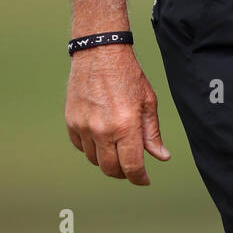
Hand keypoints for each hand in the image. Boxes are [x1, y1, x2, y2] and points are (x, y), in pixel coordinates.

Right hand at [65, 45, 169, 184]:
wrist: (99, 52)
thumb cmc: (127, 74)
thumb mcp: (148, 101)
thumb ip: (152, 132)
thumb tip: (161, 156)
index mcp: (125, 125)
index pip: (132, 166)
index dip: (139, 178)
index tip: (144, 179)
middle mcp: (102, 130)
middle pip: (111, 169)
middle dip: (124, 172)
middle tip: (131, 166)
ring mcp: (84, 126)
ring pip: (94, 160)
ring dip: (107, 160)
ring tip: (117, 147)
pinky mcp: (71, 121)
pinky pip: (81, 147)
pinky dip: (91, 148)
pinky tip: (101, 138)